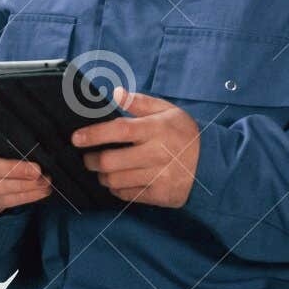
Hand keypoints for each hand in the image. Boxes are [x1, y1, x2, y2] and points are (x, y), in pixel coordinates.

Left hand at [73, 87, 199, 207]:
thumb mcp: (168, 111)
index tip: (76, 138)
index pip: (119, 130)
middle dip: (91, 160)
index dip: (94, 134)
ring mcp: (158, 176)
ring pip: (115, 181)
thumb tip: (116, 93)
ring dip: (103, 176)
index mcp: (156, 129)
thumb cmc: (185, 134)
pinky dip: (117, 189)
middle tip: (87, 158)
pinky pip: (127, 195)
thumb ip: (140, 103)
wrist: (212, 163)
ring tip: (103, 169)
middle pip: (110, 162)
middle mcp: (157, 154)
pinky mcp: (159, 195)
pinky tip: (120, 181)